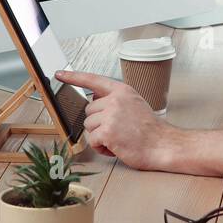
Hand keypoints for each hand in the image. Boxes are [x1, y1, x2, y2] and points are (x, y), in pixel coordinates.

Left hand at [54, 70, 173, 171]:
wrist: (163, 144)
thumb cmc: (150, 129)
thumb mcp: (135, 104)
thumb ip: (116, 100)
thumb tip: (95, 99)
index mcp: (122, 91)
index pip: (93, 80)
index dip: (74, 77)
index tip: (60, 74)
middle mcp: (115, 100)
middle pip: (88, 110)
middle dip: (98, 123)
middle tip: (117, 130)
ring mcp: (111, 115)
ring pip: (89, 126)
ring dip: (100, 136)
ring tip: (118, 139)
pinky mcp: (107, 131)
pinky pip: (92, 140)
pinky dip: (101, 148)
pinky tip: (116, 147)